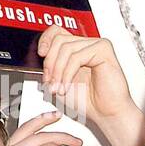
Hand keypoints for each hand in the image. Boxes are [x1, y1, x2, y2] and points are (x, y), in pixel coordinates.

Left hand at [37, 28, 141, 144]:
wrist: (104, 114)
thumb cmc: (86, 100)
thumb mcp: (58, 80)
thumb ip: (49, 66)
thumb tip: (40, 54)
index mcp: (77, 48)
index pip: (57, 31)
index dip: (45, 40)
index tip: (40, 54)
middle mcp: (87, 44)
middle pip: (59, 40)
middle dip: (50, 63)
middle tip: (49, 81)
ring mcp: (96, 45)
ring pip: (66, 48)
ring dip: (57, 72)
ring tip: (57, 88)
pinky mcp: (103, 51)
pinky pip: (77, 57)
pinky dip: (67, 74)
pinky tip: (66, 86)